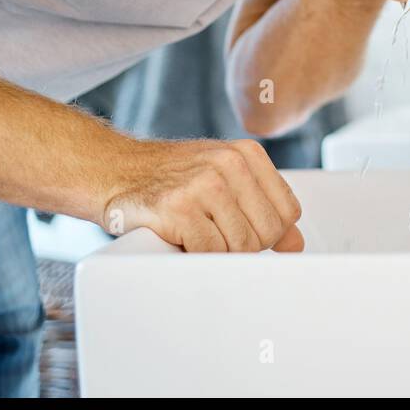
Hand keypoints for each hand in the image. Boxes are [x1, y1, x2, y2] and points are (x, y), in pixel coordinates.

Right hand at [102, 138, 303, 251]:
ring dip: (220, 252)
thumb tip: (295, 244)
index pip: (288, 212)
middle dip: (245, 246)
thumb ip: (262, 207)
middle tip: (215, 235)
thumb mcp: (224, 179)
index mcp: (247, 154)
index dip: (270, 232)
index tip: (243, 230)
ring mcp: (204, 184)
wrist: (114, 171)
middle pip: (268, 232)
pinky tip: (182, 239)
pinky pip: (211, 252)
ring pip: (242, 246)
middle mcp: (229, 163)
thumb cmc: (170, 179)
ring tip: (196, 235)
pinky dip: (198, 255)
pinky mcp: (179, 208)